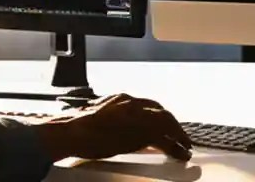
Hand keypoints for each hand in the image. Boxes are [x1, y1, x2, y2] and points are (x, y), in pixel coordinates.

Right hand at [34, 93, 191, 161]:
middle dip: (174, 125)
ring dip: (178, 135)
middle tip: (181, 137)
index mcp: (122, 99)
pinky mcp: (140, 131)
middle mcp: (132, 103)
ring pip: (167, 122)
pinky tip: (180, 154)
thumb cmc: (78, 128)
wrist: (70, 131)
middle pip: (162, 111)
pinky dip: (175, 147)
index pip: (150, 105)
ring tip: (184, 146)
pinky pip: (165, 139)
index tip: (168, 126)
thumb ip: (116, 118)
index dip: (162, 117)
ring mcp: (138, 116)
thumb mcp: (100, 117)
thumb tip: (122, 127)